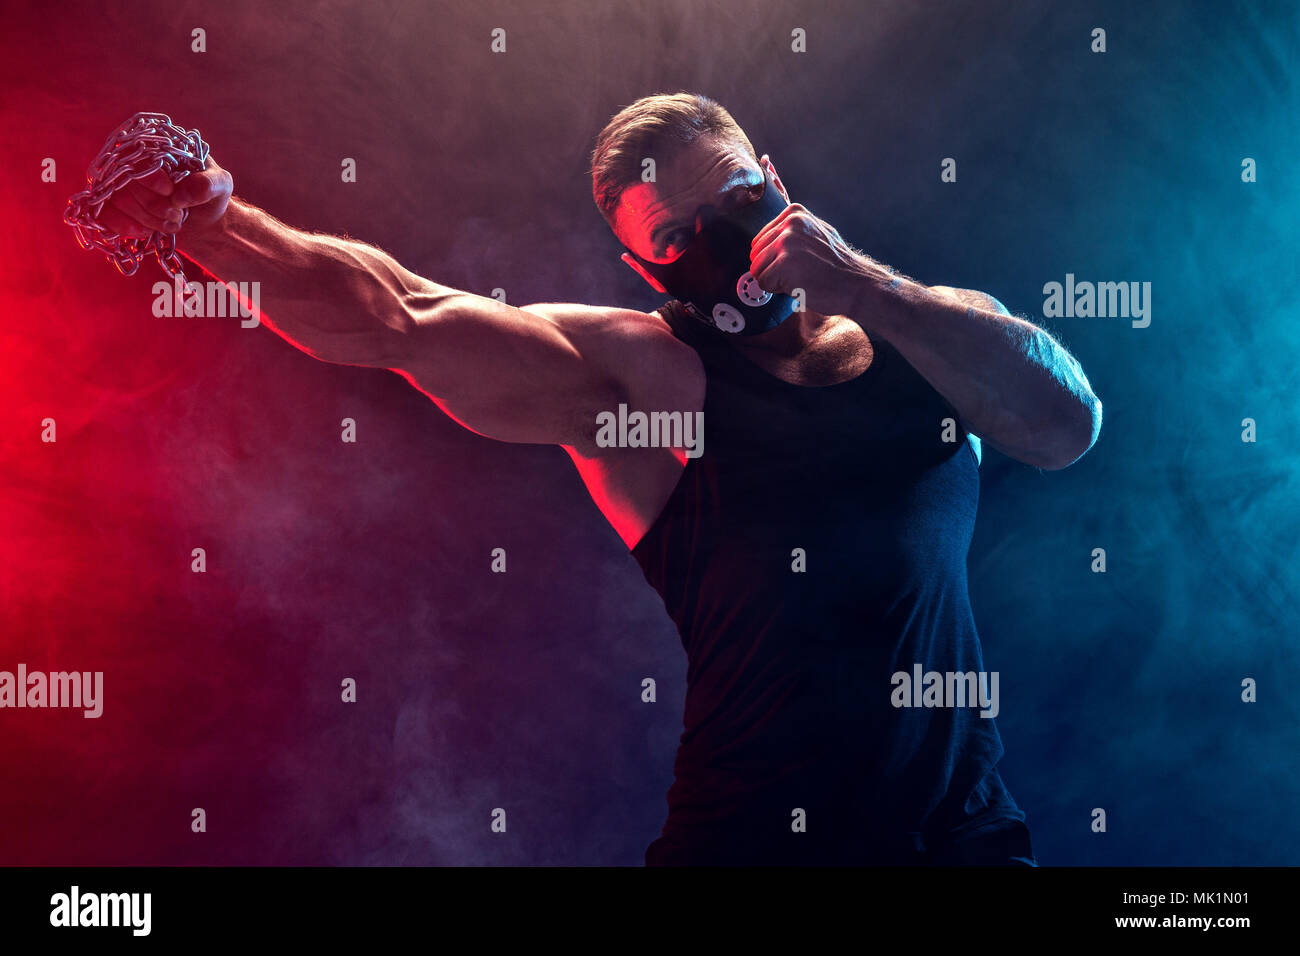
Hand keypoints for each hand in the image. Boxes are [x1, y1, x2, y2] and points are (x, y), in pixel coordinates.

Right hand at [98, 154, 233, 239]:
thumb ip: (208, 184)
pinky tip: (145, 232)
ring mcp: (121, 183)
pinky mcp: (115, 205)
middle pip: (125, 180)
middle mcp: (133, 161)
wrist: (205, 224)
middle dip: (154, 205)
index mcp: (157, 146)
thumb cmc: (212, 197)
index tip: (170, 192)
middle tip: (178, 215)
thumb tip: (180, 195)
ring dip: (147, 218)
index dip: (150, 177)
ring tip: (173, 223)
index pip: (137, 154)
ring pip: (117, 199)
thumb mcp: (221, 185)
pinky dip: (124, 226)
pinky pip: (103, 214)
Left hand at [748, 202, 895, 318]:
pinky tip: (799, 284)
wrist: (856, 284)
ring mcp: (786, 242)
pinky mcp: (784, 263)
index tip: (798, 261)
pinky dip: (778, 290)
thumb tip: (764, 240)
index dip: (775, 258)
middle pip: (756, 255)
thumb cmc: (837, 265)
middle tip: (800, 272)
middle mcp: (789, 223)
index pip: (760, 241)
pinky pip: (764, 283)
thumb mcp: (816, 233)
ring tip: (800, 277)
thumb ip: (792, 231)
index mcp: (794, 213)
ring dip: (775, 280)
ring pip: (757, 269)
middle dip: (773, 269)